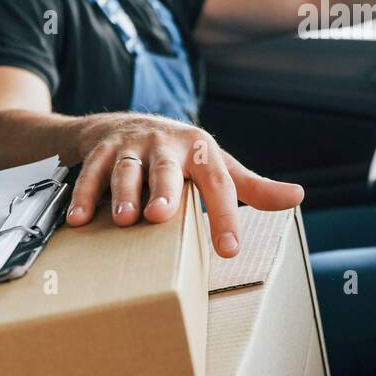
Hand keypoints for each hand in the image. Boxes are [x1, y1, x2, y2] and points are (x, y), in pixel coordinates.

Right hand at [65, 114, 303, 258]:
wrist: (127, 125)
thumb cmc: (182, 157)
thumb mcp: (218, 167)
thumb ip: (252, 187)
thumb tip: (297, 196)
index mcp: (201, 151)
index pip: (219, 184)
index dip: (225, 216)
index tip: (229, 250)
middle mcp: (167, 146)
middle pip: (167, 168)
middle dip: (164, 190)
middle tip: (160, 215)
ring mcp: (132, 147)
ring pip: (127, 169)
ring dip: (122, 193)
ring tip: (120, 219)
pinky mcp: (101, 151)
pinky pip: (91, 173)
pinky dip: (83, 195)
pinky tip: (78, 220)